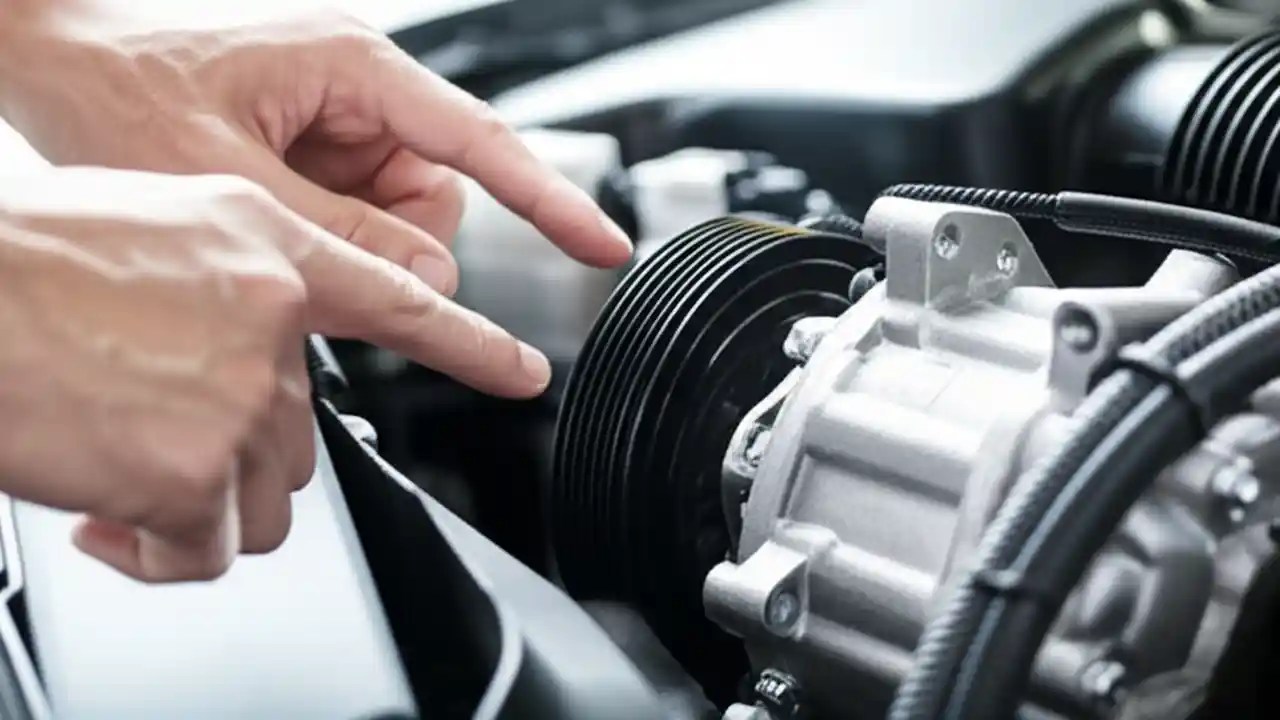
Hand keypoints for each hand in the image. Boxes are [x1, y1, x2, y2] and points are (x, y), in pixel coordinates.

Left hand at [0, 3, 631, 292]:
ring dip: (352, 245)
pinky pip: (357, 211)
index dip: (550, 202)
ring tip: (273, 225)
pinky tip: (272, 221)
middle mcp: (357, 89)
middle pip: (438, 197)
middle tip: (315, 251)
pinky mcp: (312, 145)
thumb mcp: (228, 177)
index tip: (603, 247)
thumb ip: (340, 235)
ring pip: (399, 215)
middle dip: (393, 242)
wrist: (40, 49)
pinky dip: (326, 237)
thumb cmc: (111, 81)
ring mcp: (334, 118)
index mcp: (353, 68)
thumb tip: (429, 277)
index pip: (481, 143)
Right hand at [0, 167, 555, 581]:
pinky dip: (160, 552)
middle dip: (231, 453)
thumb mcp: (160, 225)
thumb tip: (262, 337)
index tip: (524, 375)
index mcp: (267, 247)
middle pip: (299, 434)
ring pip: (264, 498)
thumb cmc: (24, 261)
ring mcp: (240, 400)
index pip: (401, 302)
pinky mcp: (195, 478)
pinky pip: (209, 550)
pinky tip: (110, 513)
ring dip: (198, 504)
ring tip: (124, 469)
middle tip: (152, 434)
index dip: (473, 345)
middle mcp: (270, 320)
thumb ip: (238, 282)